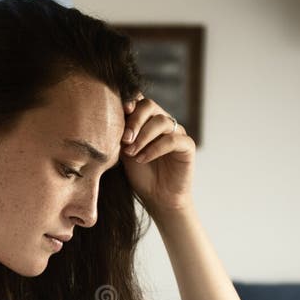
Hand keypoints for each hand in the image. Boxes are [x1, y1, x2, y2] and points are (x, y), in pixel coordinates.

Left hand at [120, 95, 196, 211]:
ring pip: (161, 121)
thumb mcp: (125, 152)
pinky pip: (172, 139)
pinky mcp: (187, 146)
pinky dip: (155, 148)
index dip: (129, 102)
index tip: (121, 112)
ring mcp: (177, 132)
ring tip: (132, 153)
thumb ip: (122, 134)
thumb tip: (111, 117)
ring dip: (143, 136)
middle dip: (134, 120)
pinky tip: (143, 159)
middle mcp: (164, 122)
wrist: (158, 198)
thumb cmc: (141, 175)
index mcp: (147, 120)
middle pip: (149, 106)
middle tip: (124, 139)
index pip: (139, 101)